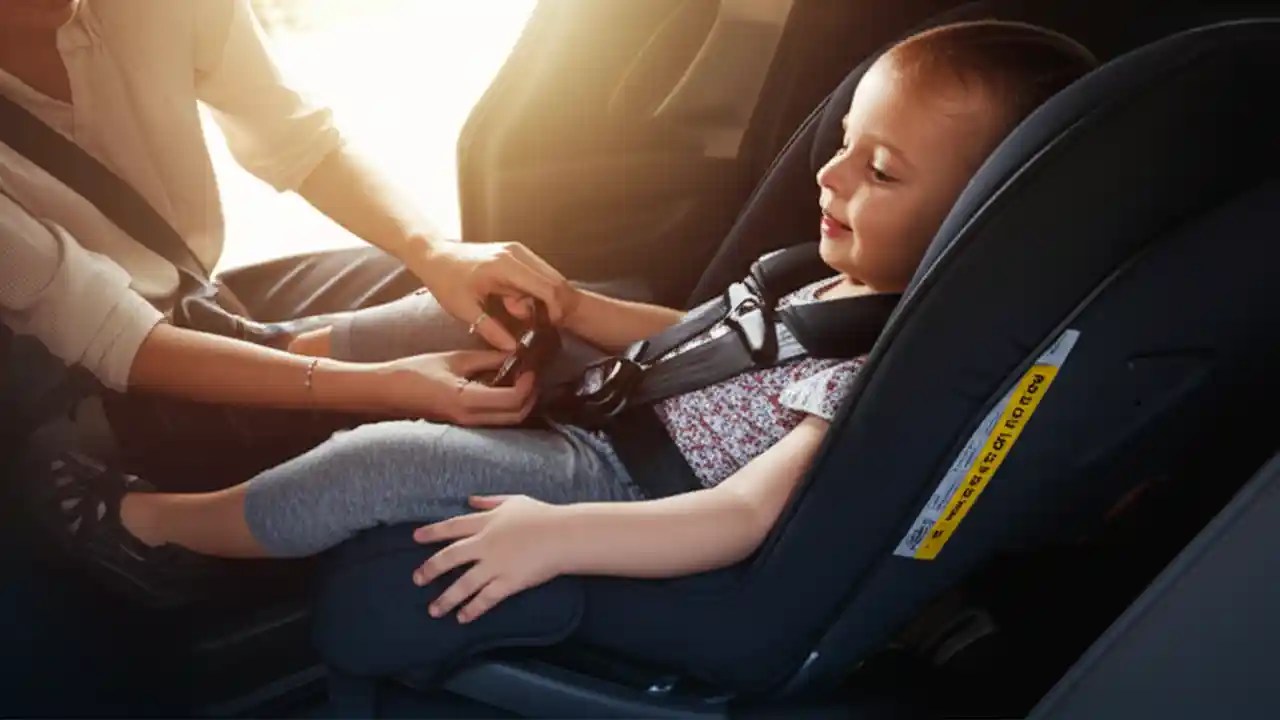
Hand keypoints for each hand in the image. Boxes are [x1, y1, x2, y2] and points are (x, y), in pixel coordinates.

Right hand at [372, 351, 536, 425]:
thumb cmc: (415, 372)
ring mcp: (467, 425)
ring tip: (521, 378)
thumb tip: (513, 354)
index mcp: (467, 401)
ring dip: (521, 402)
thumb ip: (486, 359)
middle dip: (531, 396)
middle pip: (516, 415)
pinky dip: (507, 406)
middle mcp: (470, 418)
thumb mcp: (454, 359)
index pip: (512, 400)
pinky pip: (495, 419)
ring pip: (507, 420)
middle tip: (532, 373)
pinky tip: (504, 386)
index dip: (528, 384)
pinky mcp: (464, 423)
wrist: (388, 392)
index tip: (530, 367)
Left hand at [410, 241, 576, 351]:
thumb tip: (512, 348)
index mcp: (506, 266)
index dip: (555, 310)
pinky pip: (536, 275)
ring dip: (538, 299)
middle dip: (549, 305)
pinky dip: (531, 291)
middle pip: (553, 282)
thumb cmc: (446, 281)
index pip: (547, 288)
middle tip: (535, 325)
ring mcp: (518, 251)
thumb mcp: (464, 310)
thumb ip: (490, 329)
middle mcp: (517, 254)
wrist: (434, 255)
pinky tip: (511, 302)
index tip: (548, 327)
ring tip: (512, 311)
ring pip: (546, 278)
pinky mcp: (516, 253)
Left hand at [411, 495, 568, 623]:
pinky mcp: (508, 582)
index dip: (432, 532)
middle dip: (430, 569)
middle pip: (450, 558)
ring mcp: (495, 565)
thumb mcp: (513, 501)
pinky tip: (462, 618)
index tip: (415, 538)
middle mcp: (485, 544)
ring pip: (463, 584)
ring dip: (446, 599)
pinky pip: (485, 599)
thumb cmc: (542, 515)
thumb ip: (489, 502)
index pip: (452, 527)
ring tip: (434, 610)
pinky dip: (472, 609)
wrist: (564, 535)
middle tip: (417, 579)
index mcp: (485, 523)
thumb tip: (470, 500)